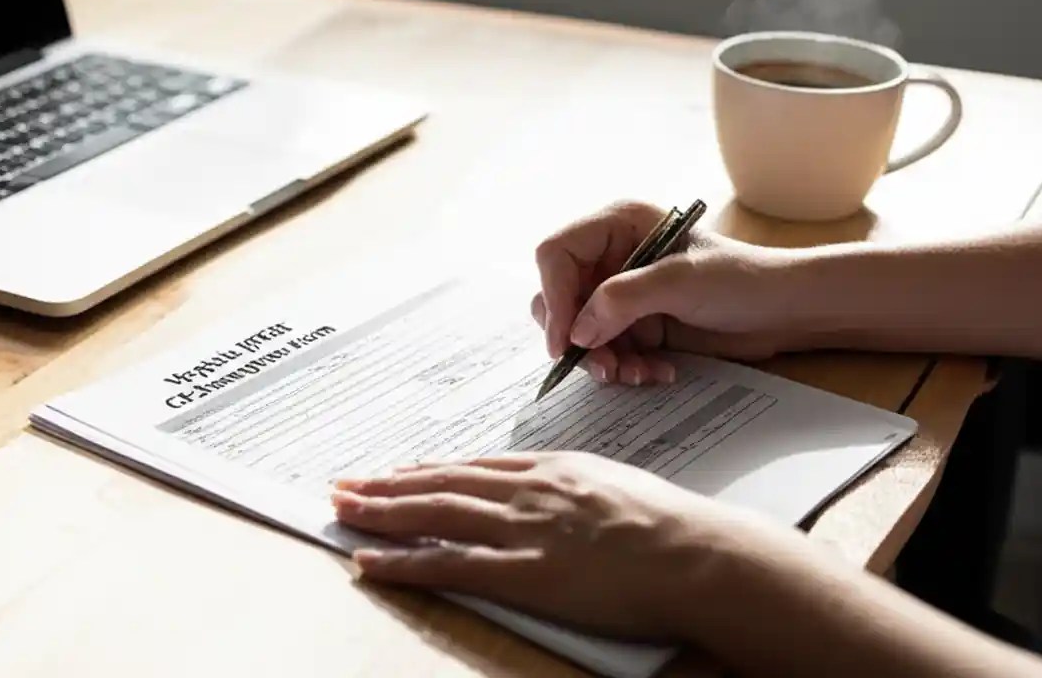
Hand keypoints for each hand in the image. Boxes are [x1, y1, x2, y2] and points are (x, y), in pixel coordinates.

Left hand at [331, 452, 782, 640]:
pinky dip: (404, 561)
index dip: (426, 470)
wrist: (698, 553)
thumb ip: (575, 487)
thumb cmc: (671, 524)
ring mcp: (524, 530)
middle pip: (441, 482)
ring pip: (435, 513)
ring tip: (342, 509)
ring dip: (381, 511)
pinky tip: (370, 560)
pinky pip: (450, 565)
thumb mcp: (616, 486)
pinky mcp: (526, 574)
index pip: (472, 466)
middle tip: (344, 483)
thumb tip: (554, 493)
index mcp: (552, 468)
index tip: (395, 471)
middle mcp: (528, 491)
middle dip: (386, 484)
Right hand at [533, 200, 809, 384]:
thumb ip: (622, 300)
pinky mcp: (635, 323)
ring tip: (634, 375)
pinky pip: (606, 349)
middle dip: (578, 337)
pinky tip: (655, 373)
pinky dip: (625, 366)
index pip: (556, 255)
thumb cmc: (743, 279)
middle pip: (560, 296)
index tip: (565, 342)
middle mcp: (612, 254)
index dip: (554, 297)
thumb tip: (576, 332)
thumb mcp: (680, 283)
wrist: (786, 311)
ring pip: (580, 330)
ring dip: (603, 359)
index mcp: (618, 224)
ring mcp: (622, 291)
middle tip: (602, 368)